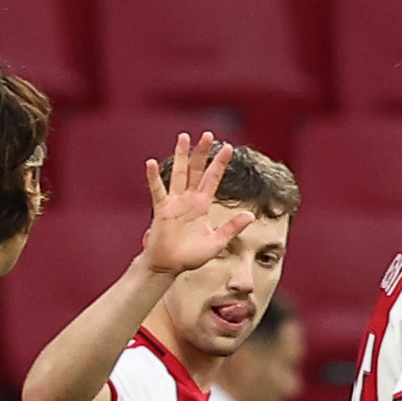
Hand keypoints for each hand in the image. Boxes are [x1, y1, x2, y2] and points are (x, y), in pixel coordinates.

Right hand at [137, 133, 238, 275]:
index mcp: (203, 205)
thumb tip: (250, 215)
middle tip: (208, 134)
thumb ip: (232, 228)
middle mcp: (189, 199)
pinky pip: (157, 190)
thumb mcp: (217, 242)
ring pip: (179, 173)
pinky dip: (153, 177)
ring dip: (181, 155)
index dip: (220, 163)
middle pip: (197, 170)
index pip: (213, 178)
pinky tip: (151, 163)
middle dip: (202, 153)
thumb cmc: (191, 256)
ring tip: (184, 137)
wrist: (169, 266)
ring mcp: (174, 202)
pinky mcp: (162, 209)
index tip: (228, 147)